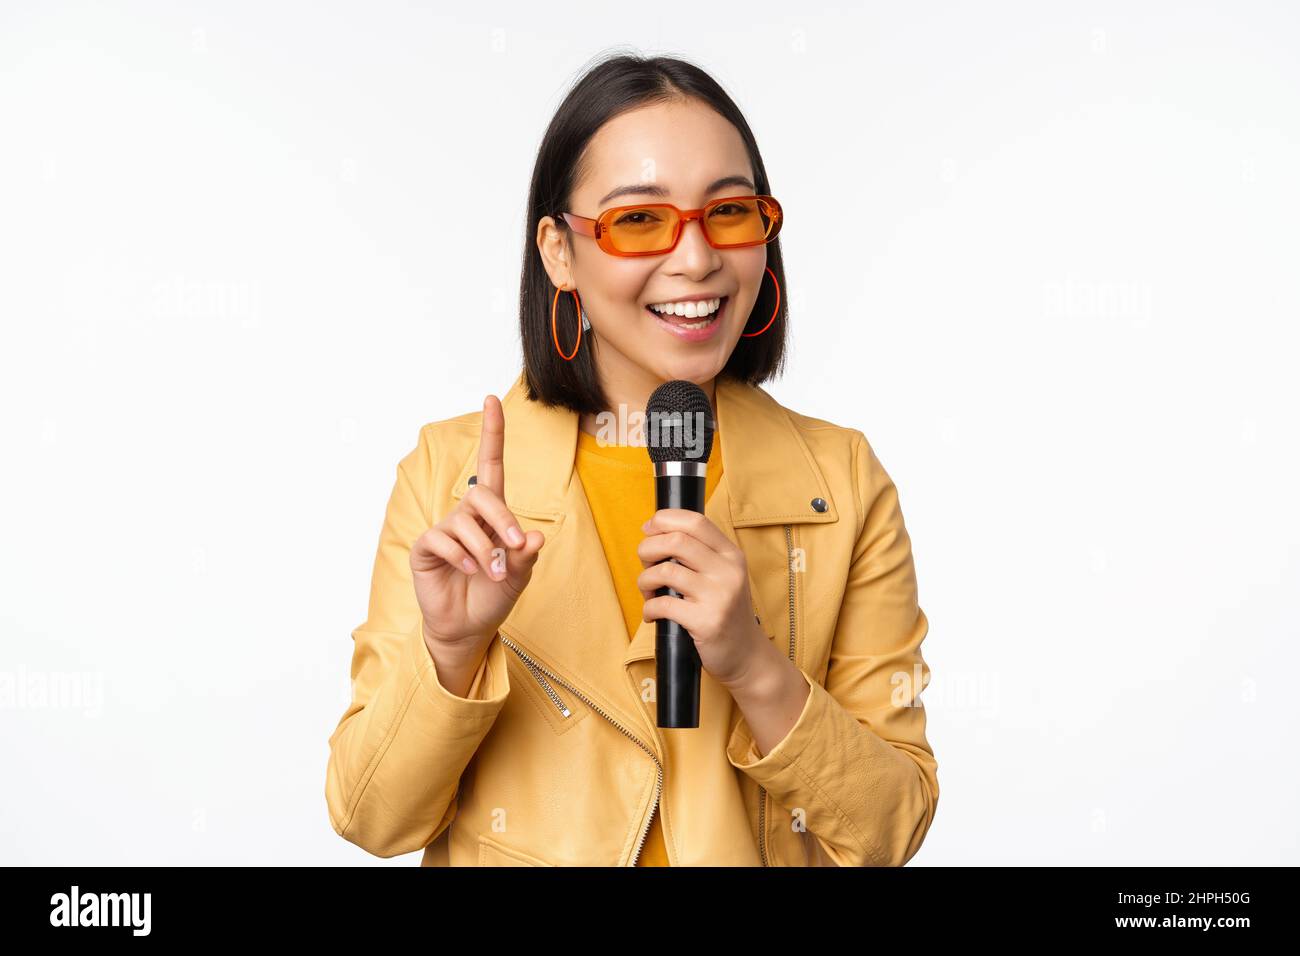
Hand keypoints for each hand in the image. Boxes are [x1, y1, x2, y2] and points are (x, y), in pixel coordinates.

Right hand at [410, 393, 545, 659]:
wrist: (468, 627)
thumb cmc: (493, 595)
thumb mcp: (518, 575)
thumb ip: (525, 555)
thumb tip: (535, 536)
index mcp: (492, 514)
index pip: (491, 466)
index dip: (492, 434)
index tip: (492, 401)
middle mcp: (467, 516)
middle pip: (482, 494)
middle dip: (502, 520)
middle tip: (515, 548)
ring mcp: (445, 529)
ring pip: (464, 522)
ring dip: (484, 549)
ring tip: (491, 574)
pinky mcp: (427, 547)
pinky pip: (443, 539)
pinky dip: (462, 557)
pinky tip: (468, 572)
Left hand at [636, 508, 767, 687]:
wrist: (747, 655)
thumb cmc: (725, 612)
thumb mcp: (723, 576)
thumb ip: (699, 554)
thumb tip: (654, 534)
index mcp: (731, 555)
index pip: (696, 521)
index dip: (665, 520)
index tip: (648, 529)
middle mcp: (728, 571)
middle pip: (676, 541)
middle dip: (648, 549)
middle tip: (646, 565)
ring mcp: (719, 596)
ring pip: (665, 571)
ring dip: (645, 581)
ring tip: (649, 593)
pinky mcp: (706, 622)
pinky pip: (663, 604)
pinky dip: (649, 608)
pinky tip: (653, 614)